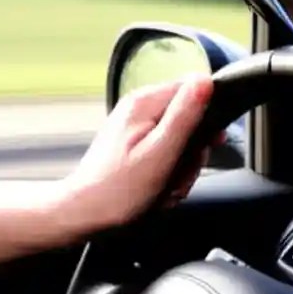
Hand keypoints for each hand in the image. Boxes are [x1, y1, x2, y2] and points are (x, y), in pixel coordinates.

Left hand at [60, 76, 213, 233]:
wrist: (85, 213)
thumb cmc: (118, 190)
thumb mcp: (160, 153)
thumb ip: (184, 116)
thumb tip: (205, 80)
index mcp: (144, 103)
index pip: (193, 90)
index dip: (207, 118)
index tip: (205, 146)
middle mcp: (138, 109)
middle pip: (189, 119)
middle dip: (191, 153)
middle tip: (177, 175)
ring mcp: (135, 127)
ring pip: (180, 141)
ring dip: (180, 169)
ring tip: (165, 186)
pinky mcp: (134, 145)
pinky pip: (166, 154)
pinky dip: (168, 174)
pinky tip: (157, 188)